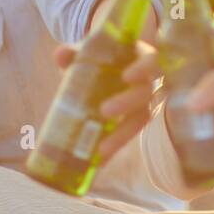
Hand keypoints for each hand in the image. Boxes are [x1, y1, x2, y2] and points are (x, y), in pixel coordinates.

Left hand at [50, 39, 160, 162]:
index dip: (143, 68)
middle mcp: (146, 81)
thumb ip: (75, 52)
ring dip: (123, 135)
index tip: (126, 77)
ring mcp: (142, 103)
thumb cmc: (99, 56)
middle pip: (145, 93)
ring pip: (140, 119)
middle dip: (127, 102)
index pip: (152, 60)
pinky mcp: (133, 122)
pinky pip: (127, 135)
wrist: (100, 68)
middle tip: (104, 112)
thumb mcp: (87, 52)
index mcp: (140, 57)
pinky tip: (98, 161)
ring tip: (102, 150)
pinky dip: (113, 147)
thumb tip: (61, 54)